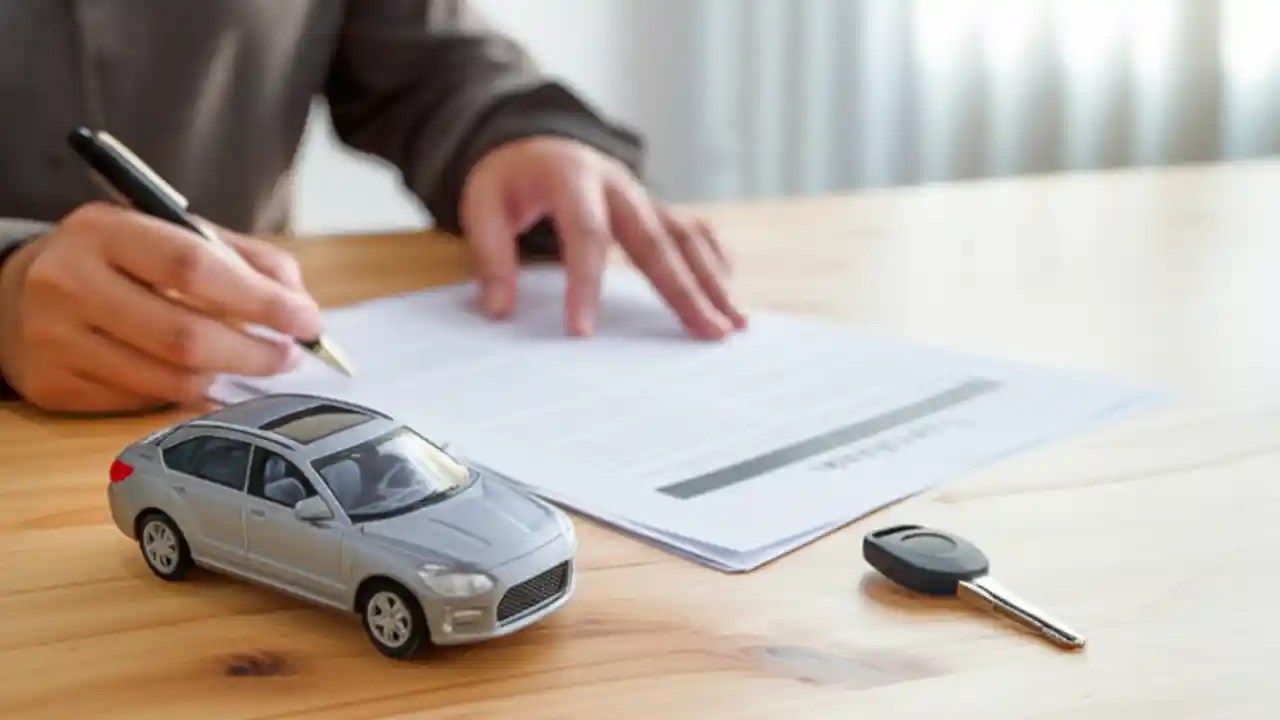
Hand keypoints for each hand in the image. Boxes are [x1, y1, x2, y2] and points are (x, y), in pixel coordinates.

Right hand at [0, 202, 323, 412]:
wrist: (20, 292)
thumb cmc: (122, 262)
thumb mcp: (173, 234)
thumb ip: (244, 260)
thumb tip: (300, 304)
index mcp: (104, 230)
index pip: (194, 267)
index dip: (261, 300)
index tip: (308, 320)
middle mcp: (69, 282)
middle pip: (184, 336)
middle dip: (255, 352)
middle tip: (290, 355)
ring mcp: (55, 339)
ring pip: (169, 379)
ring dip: (226, 377)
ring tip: (251, 363)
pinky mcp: (53, 385)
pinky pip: (144, 402)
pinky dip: (188, 396)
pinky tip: (203, 380)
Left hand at [458, 136, 746, 338]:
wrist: (539, 142)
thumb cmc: (512, 180)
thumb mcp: (481, 204)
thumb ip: (490, 254)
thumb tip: (499, 310)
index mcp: (572, 178)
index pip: (585, 234)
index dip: (585, 283)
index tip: (582, 332)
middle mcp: (619, 186)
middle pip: (656, 240)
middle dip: (684, 289)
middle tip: (708, 332)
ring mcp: (645, 196)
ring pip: (687, 237)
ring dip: (714, 282)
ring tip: (734, 324)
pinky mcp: (658, 208)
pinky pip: (696, 233)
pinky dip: (716, 263)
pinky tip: (729, 296)